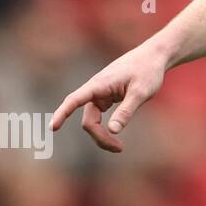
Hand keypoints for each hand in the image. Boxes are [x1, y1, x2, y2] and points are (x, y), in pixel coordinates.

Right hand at [49, 43, 167, 152]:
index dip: (62, 114)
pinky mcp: (106, 98)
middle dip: (99, 137)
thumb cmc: (147, 71)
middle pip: (88, 120)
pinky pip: (99, 116)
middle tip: (119, 149)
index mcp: (99, 84)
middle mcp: (95, 90)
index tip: (52, 127)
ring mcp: (99, 94)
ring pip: (93, 120)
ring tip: (119, 148)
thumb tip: (112, 130)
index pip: (74, 100)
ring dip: (102, 135)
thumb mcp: (141, 92)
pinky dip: (105, 128)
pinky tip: (113, 136)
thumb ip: (126, 110)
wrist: (153, 56)